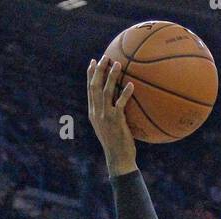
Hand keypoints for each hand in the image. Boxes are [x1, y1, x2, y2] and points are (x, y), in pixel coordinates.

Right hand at [87, 57, 136, 176]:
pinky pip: (120, 103)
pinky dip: (125, 93)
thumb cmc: (117, 145)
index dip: (90, 74)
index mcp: (93, 113)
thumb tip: (119, 103)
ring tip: (118, 64)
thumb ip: (110, 114)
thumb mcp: (108, 128)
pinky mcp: (115, 121)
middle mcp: (96, 112)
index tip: (93, 61)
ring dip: (111, 76)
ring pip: (105, 91)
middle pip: (95, 86)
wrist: (118, 159)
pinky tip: (131, 85)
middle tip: (105, 57)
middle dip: (99, 70)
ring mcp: (105, 116)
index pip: (89, 89)